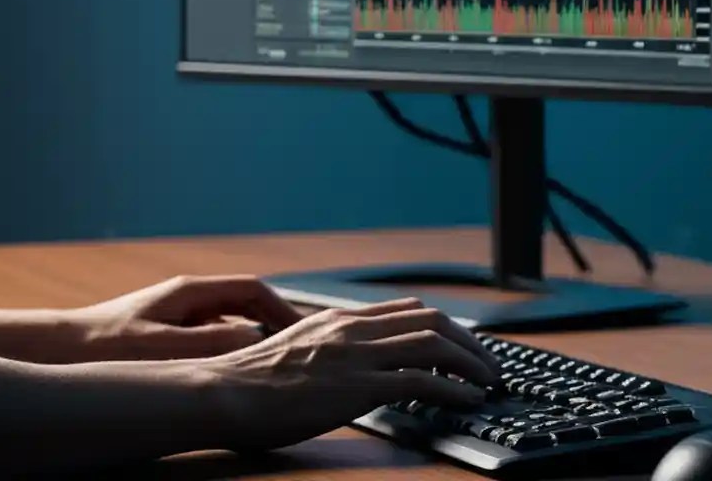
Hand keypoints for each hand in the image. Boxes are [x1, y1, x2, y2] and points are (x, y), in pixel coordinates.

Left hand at [68, 275, 305, 361]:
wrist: (60, 348)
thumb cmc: (106, 345)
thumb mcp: (162, 346)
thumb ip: (210, 342)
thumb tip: (256, 339)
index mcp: (192, 292)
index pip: (253, 289)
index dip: (281, 309)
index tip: (300, 333)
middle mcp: (189, 297)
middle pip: (246, 302)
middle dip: (273, 321)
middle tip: (294, 348)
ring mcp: (179, 312)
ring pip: (231, 320)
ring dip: (253, 336)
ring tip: (270, 361)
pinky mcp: (169, 330)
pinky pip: (213, 335)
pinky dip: (231, 348)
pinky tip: (232, 370)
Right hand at [201, 297, 500, 452]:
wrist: (222, 392)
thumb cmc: (248, 382)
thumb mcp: (295, 349)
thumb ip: (327, 348)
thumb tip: (346, 365)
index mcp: (340, 320)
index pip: (407, 310)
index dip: (443, 325)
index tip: (462, 342)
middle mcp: (354, 329)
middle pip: (431, 320)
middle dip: (468, 341)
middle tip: (488, 363)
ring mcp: (358, 354)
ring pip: (434, 343)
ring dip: (471, 361)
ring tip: (488, 381)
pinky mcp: (359, 385)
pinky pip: (422, 380)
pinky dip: (454, 389)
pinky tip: (468, 400)